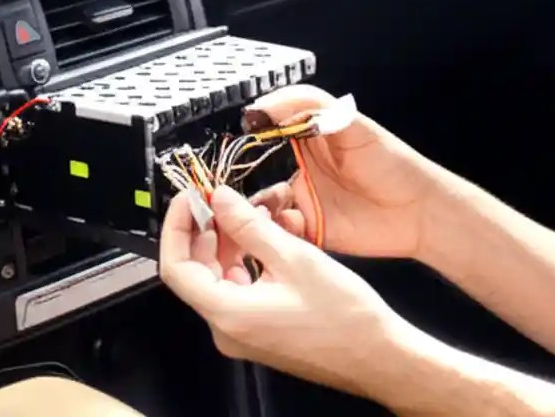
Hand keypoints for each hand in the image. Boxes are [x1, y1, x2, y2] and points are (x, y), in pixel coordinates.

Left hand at [159, 185, 402, 397]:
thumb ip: (250, 226)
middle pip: (195, 272)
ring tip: (250, 216)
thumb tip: (220, 200)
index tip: (190, 198)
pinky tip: (265, 241)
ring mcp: (242, 333)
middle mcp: (227, 329)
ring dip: (227, 245)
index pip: (175, 267)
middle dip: (204, 232)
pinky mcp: (259, 331)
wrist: (379, 357)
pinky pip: (237, 291)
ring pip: (217, 279)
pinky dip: (244, 263)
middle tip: (221, 200)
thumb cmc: (345, 316)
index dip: (177, 227)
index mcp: (228, 314)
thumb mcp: (294, 258)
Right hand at [245, 85, 447, 260]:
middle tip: (230, 183)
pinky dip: (273, 230)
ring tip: (255, 209)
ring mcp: (302, 201)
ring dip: (252, 208)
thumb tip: (263, 106)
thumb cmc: (391, 162)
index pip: (264, 134)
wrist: (418, 211)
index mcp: (306, 139)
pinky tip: (282, 223)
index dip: (248, 137)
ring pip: (262, 205)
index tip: (241, 137)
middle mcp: (298, 169)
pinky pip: (280, 232)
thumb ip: (310, 106)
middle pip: (255, 172)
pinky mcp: (309, 231)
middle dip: (238, 179)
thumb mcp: (352, 123)